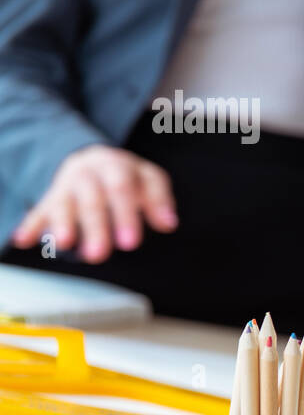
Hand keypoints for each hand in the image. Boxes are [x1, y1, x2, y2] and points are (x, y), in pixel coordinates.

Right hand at [9, 145, 176, 262]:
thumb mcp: (149, 179)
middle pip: (92, 199)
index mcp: (116, 166)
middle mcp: (89, 173)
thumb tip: (169, 223)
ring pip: (65, 204)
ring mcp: (67, 185)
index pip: (123, 187)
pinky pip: (39, 211)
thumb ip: (159, 199)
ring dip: (63, 223)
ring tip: (65, 243)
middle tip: (100, 254)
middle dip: (96, 226)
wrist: (94, 159)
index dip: (126, 214)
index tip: (130, 243)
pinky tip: (23, 240)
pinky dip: (31, 226)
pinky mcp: (51, 199)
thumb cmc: (128, 177)